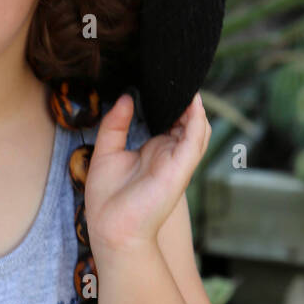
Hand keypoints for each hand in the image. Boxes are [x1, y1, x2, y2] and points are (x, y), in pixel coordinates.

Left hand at [84, 91, 210, 253]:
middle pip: (187, 121)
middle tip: (177, 73)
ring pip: (196, 128)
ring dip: (194, 105)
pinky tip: (193, 101)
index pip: (170, 120)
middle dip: (185, 98)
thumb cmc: (108, 199)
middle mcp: (169, 154)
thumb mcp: (106, 152)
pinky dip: (196, 119)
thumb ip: (116, 124)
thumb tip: (127, 97)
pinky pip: (195, 139)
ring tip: (187, 81)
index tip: (162, 78)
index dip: (170, 100)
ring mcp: (177, 161)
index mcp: (155, 151)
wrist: (112, 230)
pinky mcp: (181, 168)